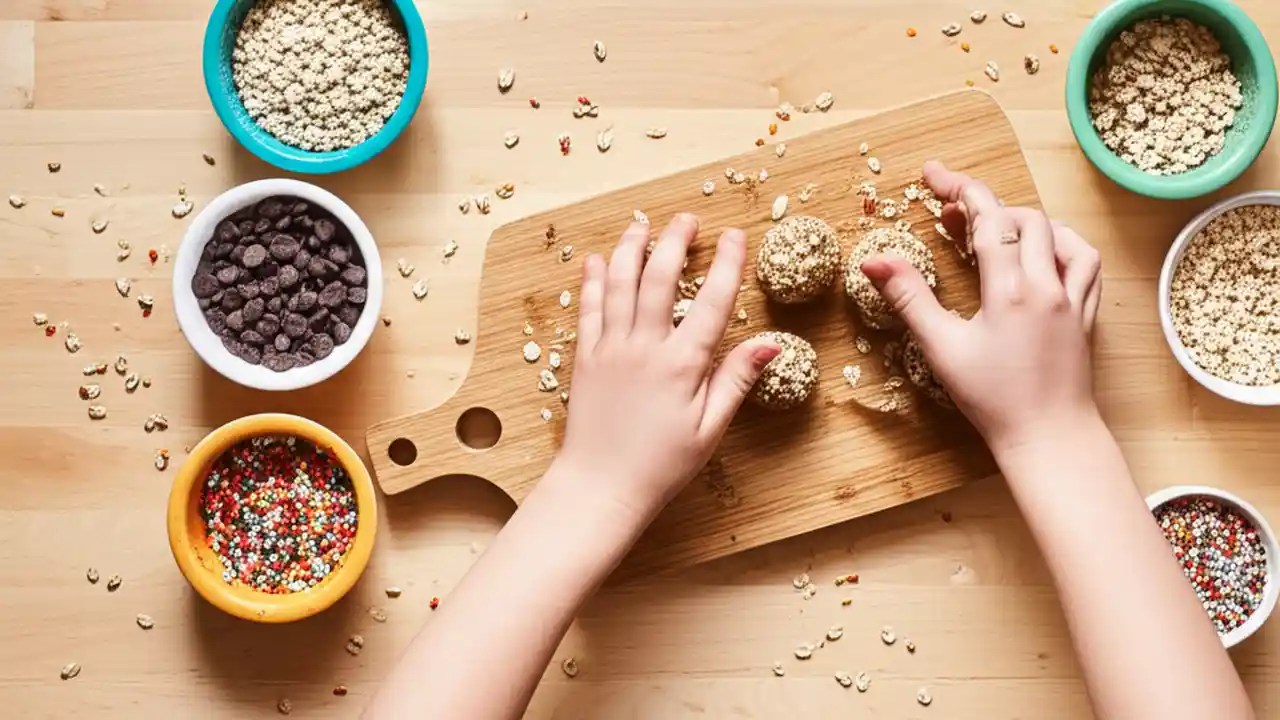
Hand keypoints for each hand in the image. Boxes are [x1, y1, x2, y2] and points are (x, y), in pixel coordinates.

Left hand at [552, 214, 779, 519]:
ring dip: (631, 248)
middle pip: (661, 277)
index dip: (728, 263)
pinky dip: (593, 279)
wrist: (600, 487)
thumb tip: (770, 344)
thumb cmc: (660, 466)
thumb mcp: (709, 429)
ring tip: (642, 224)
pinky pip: (588, 308)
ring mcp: (610, 348)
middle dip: (675, 241)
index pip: (713, 301)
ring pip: (619, 282)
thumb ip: (736, 381)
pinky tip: (596, 260)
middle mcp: (645, 346)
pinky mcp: (584, 358)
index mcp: (683, 364)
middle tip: (687, 219)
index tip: (736, 235)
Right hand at [861, 161, 1102, 456]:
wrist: (1048, 436)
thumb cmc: (992, 399)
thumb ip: (909, 297)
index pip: (987, 218)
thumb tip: (873, 259)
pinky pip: (1085, 262)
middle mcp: (1047, 285)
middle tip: (949, 214)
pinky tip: (1045, 254)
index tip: (932, 174)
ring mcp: (1073, 298)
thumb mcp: (940, 347)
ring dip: (1026, 221)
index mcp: (1009, 289)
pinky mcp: (1087, 314)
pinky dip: (1063, 245)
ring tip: (996, 230)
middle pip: (1022, 218)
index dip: (958, 189)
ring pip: (1059, 234)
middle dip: (985, 205)